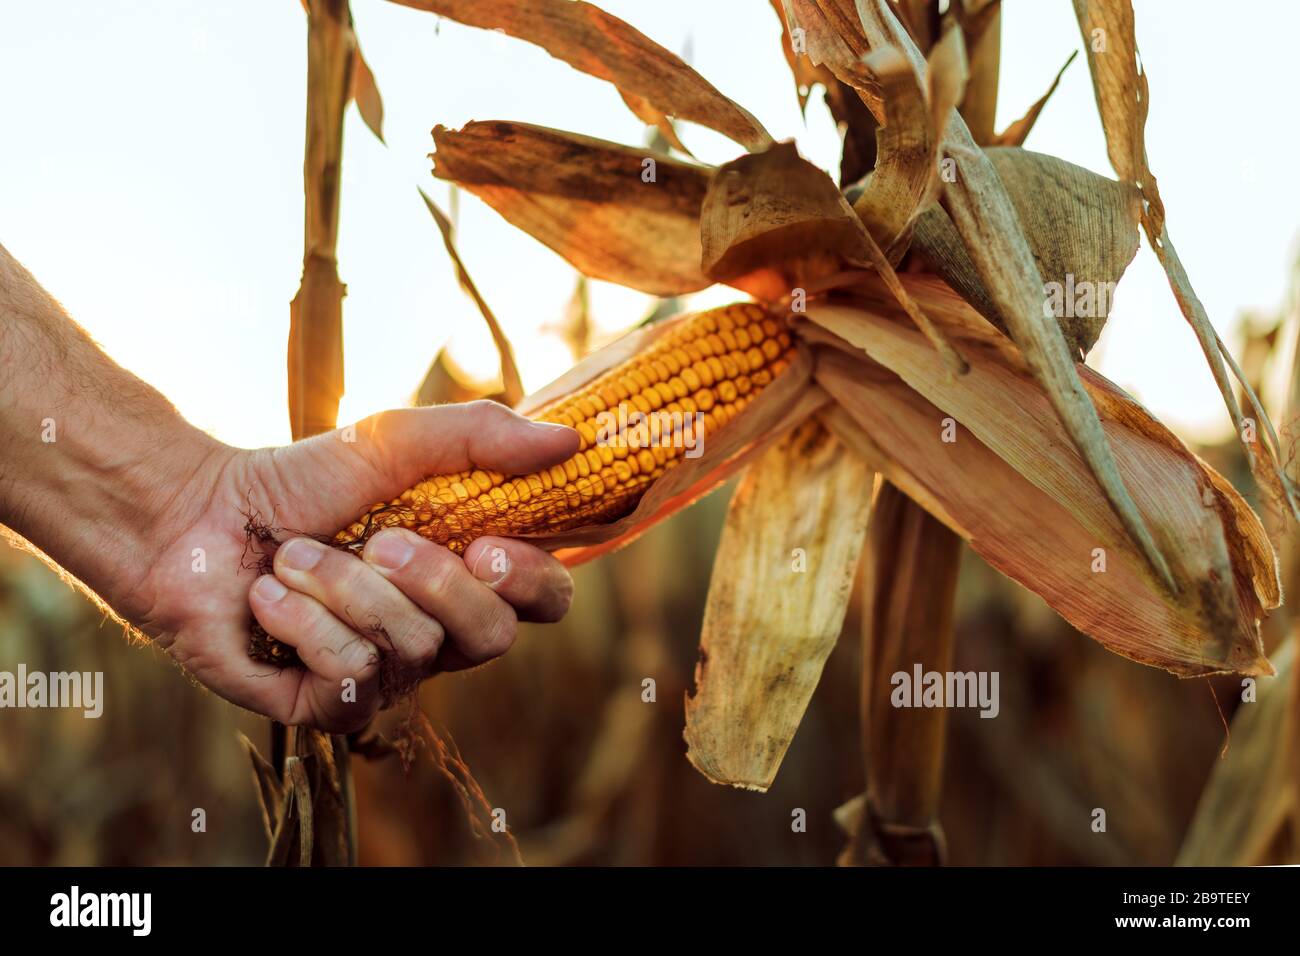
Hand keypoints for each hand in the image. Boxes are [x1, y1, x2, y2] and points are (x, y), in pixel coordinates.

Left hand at [121, 402, 578, 732]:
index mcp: (468, 573)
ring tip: (295, 556)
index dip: (531, 582)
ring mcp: (387, 673)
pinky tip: (268, 600)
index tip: (486, 544)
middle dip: (433, 583)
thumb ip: (480, 436)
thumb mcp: (395, 441)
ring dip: (344, 588)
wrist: (198, 516)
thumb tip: (570, 441)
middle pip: (491, 638)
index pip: (545, 600)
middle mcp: (438, 631)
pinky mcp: (329, 705)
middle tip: (379, 540)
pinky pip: (350, 679)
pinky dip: (302, 625)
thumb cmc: (302, 479)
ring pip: (409, 650)